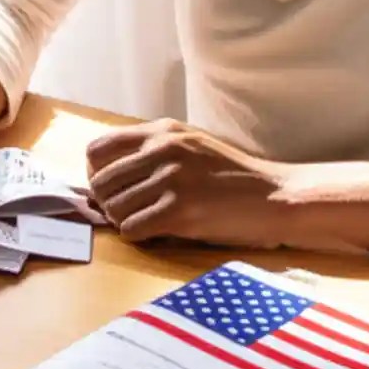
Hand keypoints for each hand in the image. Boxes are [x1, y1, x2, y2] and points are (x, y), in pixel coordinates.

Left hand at [86, 118, 293, 247]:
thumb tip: (104, 174)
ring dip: (124, 221)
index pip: (98, 149)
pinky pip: (131, 229)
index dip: (95, 174)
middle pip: (100, 183)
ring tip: (145, 222)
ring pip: (114, 209)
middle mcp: (162, 150)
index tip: (109, 189)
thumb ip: (152, 151)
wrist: (273, 196)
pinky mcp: (179, 211)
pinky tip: (156, 233)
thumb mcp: (190, 146)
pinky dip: (138, 236)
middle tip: (126, 213)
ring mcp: (170, 180)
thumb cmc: (231, 176)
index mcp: (162, 132)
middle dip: (107, 203)